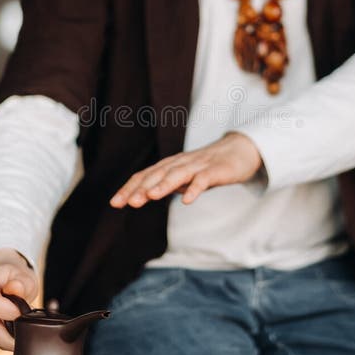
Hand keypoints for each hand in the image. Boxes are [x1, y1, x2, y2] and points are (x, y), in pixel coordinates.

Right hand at [0, 248, 37, 350]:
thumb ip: (21, 283)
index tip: (24, 311)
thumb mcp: (22, 274)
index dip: (10, 312)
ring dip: (11, 336)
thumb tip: (16, 288)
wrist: (3, 281)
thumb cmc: (13, 278)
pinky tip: (17, 331)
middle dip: (13, 331)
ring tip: (24, 326)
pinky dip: (9, 339)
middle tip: (28, 324)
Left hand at [110, 132, 262, 208]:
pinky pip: (204, 179)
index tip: (114, 203)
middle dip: (141, 188)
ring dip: (163, 185)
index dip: (129, 188)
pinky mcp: (216, 170)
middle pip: (157, 175)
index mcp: (170, 166)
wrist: (239, 151)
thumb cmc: (209, 166)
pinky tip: (187, 200)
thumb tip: (147, 193)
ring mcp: (198, 165)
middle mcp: (180, 163)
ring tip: (150, 197)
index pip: (145, 176)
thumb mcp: (185, 177)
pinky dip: (195, 189)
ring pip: (177, 174)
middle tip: (127, 203)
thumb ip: (168, 184)